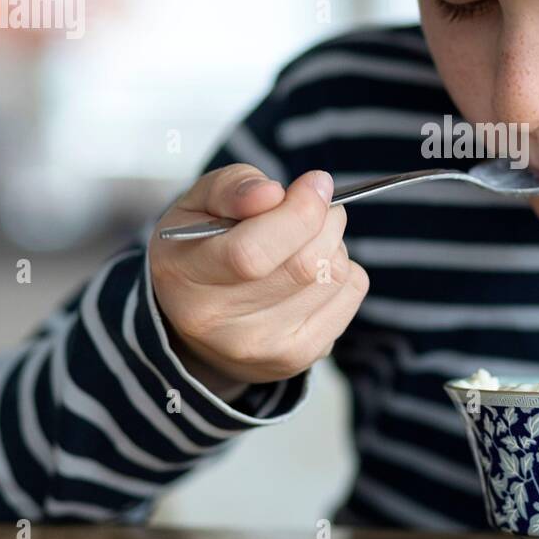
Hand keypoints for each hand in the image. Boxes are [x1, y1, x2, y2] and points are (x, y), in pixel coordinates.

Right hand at [148, 164, 368, 393]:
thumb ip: (232, 187)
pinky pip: (352, 291)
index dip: (297, 212)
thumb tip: (272, 194)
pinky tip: (314, 268)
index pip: (252, 254)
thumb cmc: (203, 247)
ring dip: (334, 242)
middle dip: (324, 219)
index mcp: (185, 277)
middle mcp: (222, 325)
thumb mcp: (199, 204)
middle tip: (315, 202)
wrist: (202, 323)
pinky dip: (344, 268)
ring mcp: (265, 348)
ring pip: (334, 275)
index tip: (315, 183)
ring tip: (305, 238)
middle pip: (305, 265)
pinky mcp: (301, 356)